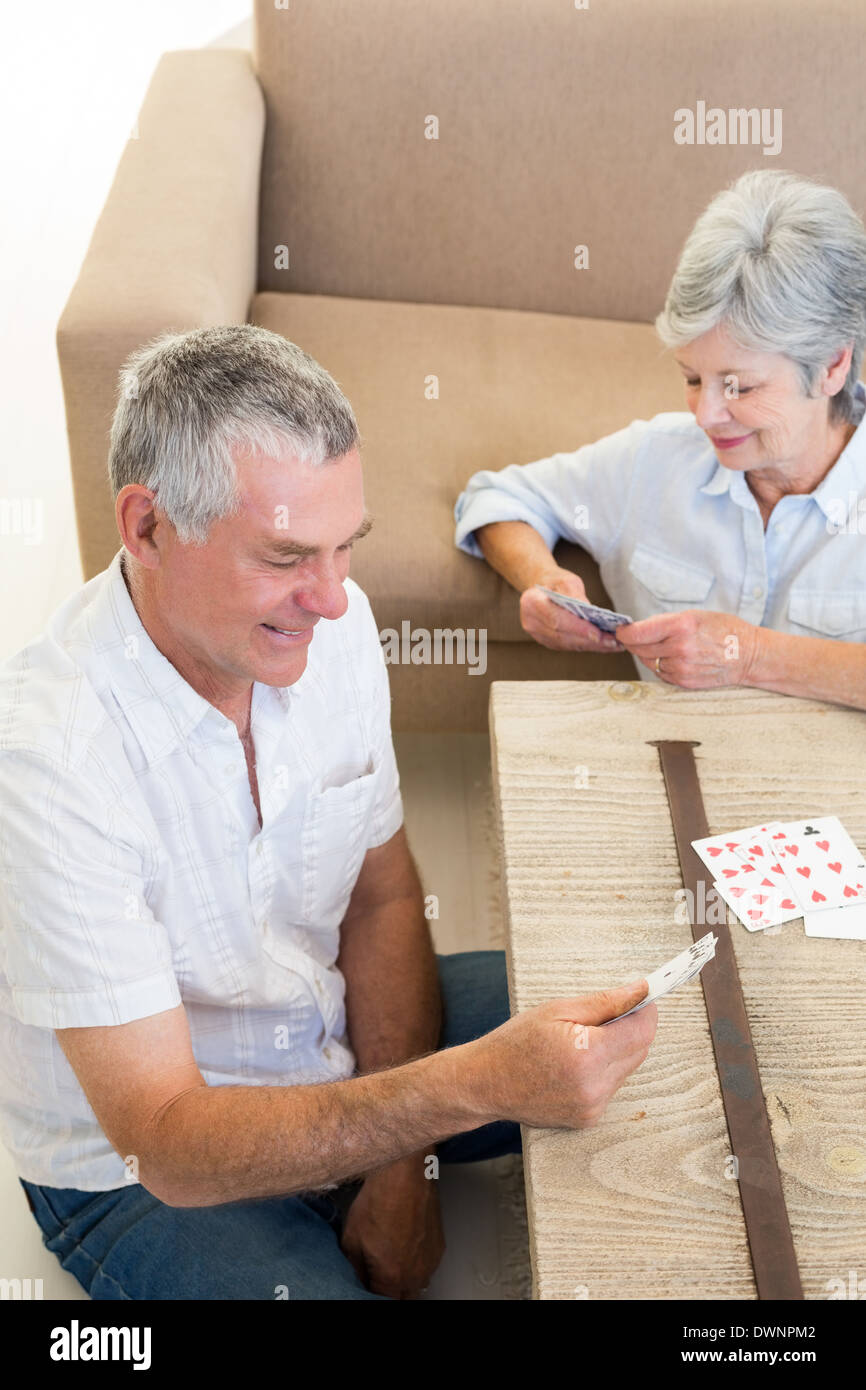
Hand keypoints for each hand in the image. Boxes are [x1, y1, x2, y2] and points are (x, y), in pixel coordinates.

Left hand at [340, 1155, 444, 1298]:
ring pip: (418, 1285)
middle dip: (389, 1292)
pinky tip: (405, 1248)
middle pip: (403, 1298)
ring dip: (404, 1281)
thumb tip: (355, 1280)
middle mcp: (416, 1273)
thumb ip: (353, 1268)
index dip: (369, 1295)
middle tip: (376, 1277)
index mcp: (393, 1276)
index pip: (381, 1301)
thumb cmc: (380, 1199)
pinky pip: (427, 1267)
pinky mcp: (439, 1246)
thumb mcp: (352, 1237)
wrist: (405, 1173)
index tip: (365, 1284)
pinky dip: (416, 1265)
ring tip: (391, 1262)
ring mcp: (431, 1260)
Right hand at [465, 978, 656, 1129]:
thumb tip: (640, 990)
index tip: (643, 996)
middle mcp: (595, 1086)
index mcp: (587, 1055)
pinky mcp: (588, 1118)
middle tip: (605, 1014)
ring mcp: (592, 1106)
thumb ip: (605, 1002)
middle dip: (630, 1028)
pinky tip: (576, 1063)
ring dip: (616, 1050)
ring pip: (627, 1068)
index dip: (646, 1010)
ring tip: (582, 1040)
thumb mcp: (558, 1010)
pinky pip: (611, 1086)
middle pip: (639, 1050)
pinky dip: (603, 1070)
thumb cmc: (515, 1042)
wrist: (486, 1083)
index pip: (642, 1031)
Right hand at [519, 567, 621, 652]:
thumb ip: (577, 596)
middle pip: (563, 636)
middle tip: (613, 641)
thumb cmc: (556, 583)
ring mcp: (538, 635)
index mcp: (532, 602)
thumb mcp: (567, 581)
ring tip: (614, 644)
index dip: (577, 628)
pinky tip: (605, 645)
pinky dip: (588, 646)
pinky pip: (569, 647)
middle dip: (590, 640)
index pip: (556, 619)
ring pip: (568, 644)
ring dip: (592, 646)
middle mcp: (532, 622)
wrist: (543, 588)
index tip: (597, 633)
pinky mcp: (548, 642)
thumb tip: (590, 613)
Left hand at [614, 610, 760, 687]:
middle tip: (636, 637)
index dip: (625, 632)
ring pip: (648, 661)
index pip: (638, 633)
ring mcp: (680, 667)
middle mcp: (679, 648)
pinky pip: (660, 673)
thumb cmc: (725, 630)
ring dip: (649, 654)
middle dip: (634, 642)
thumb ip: (666, 623)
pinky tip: (673, 658)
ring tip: (665, 646)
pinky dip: (661, 665)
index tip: (621, 630)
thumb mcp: (696, 615)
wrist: (748, 655)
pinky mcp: (683, 681)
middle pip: (638, 648)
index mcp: (681, 626)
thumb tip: (639, 629)